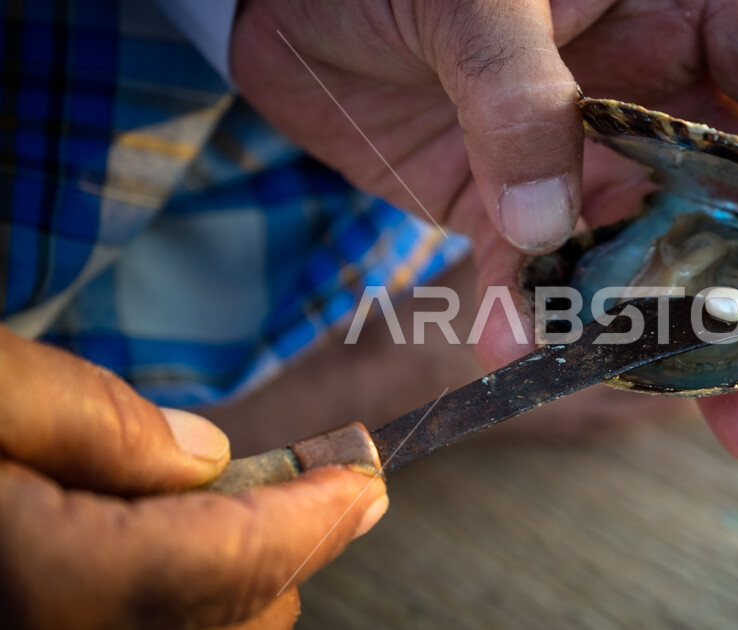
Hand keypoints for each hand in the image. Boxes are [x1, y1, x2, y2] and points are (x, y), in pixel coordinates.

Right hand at [0, 327, 387, 629]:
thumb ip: (95, 419)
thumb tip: (210, 454)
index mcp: (58, 580)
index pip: (236, 561)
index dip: (317, 518)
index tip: (368, 482)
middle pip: (240, 612)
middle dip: (286, 543)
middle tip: (311, 475)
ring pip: (211, 629)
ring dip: (238, 567)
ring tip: (211, 494)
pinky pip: (157, 628)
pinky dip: (189, 586)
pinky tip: (157, 530)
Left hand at [230, 0, 737, 461]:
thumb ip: (522, 98)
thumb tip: (557, 224)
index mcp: (670, 11)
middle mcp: (643, 94)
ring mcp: (580, 162)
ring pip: (662, 257)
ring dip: (700, 339)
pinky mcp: (512, 213)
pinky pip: (550, 278)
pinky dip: (549, 322)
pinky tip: (545, 360)